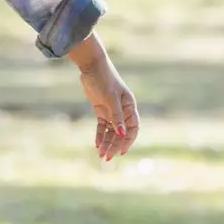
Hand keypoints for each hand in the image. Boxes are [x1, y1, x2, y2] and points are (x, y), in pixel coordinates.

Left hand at [67, 34, 138, 162]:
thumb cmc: (104, 79)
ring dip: (107, 143)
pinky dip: (100, 136)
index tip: (121, 152)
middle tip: (107, 158)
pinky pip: (102, 126)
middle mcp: (122, 110)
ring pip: (111, 131)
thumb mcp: (110, 98)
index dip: (128, 141)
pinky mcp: (101, 110)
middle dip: (115, 145)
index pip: (133, 128)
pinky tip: (97, 145)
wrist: (91, 66)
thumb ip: (116, 116)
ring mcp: (111, 110)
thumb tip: (121, 134)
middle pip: (121, 132)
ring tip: (101, 155)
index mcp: (129, 106)